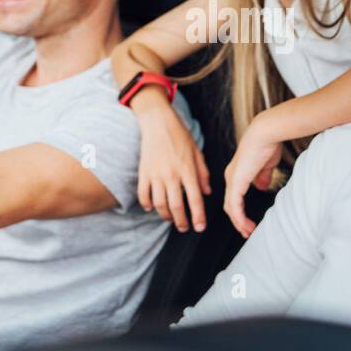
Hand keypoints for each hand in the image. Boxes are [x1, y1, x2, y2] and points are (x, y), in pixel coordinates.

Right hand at [136, 105, 210, 231]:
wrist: (158, 123)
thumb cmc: (180, 136)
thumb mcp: (197, 153)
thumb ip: (203, 174)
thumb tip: (207, 193)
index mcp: (188, 171)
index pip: (195, 200)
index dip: (198, 217)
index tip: (200, 227)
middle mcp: (172, 175)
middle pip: (176, 207)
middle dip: (181, 222)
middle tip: (184, 228)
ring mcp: (156, 175)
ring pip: (159, 204)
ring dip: (166, 216)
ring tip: (170, 218)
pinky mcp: (144, 173)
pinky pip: (143, 195)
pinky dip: (147, 204)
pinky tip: (152, 207)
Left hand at [223, 114, 281, 237]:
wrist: (266, 133)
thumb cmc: (268, 143)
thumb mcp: (265, 164)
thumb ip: (261, 177)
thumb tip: (260, 187)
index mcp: (237, 172)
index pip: (234, 196)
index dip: (239, 210)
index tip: (248, 221)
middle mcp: (231, 176)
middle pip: (229, 205)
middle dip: (238, 221)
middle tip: (247, 232)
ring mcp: (232, 180)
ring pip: (230, 208)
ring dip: (239, 223)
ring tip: (248, 232)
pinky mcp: (236, 183)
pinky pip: (234, 206)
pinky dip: (239, 218)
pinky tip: (246, 226)